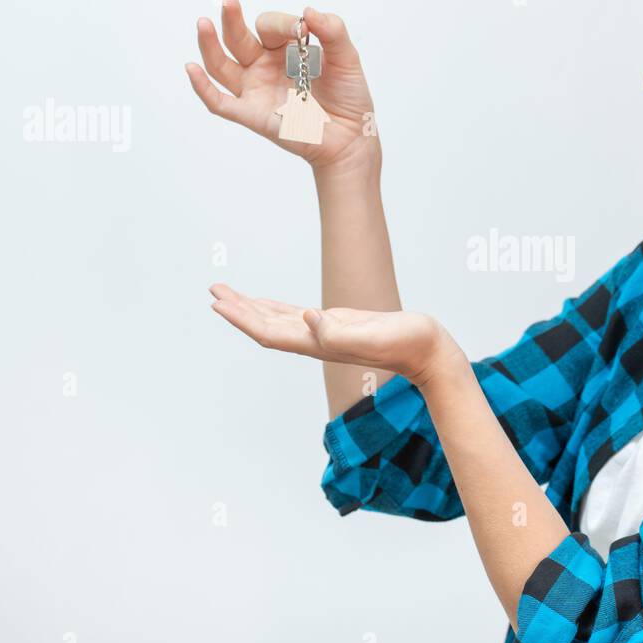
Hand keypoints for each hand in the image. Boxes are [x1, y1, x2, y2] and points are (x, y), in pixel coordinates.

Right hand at [185, 0, 377, 169]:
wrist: (352, 137)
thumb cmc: (348, 97)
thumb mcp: (347, 58)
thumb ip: (333, 31)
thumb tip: (308, 11)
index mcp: (284, 49)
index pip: (269, 26)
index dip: (282, 24)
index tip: (303, 29)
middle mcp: (264, 66)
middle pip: (238, 38)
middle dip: (231, 19)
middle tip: (229, 1)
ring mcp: (256, 89)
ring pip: (221, 65)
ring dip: (209, 44)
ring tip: (203, 23)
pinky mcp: (252, 114)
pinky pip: (220, 102)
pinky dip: (203, 87)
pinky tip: (191, 69)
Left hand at [209, 284, 463, 386]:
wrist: (429, 352)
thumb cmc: (408, 344)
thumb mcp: (374, 335)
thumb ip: (340, 332)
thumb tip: (308, 318)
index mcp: (320, 343)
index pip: (270, 332)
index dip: (242, 319)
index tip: (219, 303)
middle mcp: (316, 340)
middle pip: (266, 326)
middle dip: (238, 309)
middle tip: (213, 290)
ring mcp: (326, 334)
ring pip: (277, 321)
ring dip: (251, 308)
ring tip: (227, 294)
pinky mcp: (337, 325)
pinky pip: (295, 317)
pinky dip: (275, 309)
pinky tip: (266, 304)